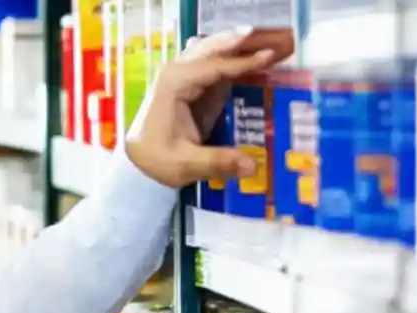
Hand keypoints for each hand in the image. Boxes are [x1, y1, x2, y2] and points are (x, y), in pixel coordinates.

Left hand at [126, 28, 294, 187]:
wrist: (140, 158)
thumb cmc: (156, 159)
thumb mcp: (184, 164)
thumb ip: (216, 162)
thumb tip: (252, 166)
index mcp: (173, 84)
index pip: (212, 66)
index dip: (241, 61)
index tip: (269, 57)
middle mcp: (178, 72)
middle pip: (214, 48)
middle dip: (244, 43)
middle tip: (276, 42)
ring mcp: (186, 75)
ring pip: (217, 51)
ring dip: (242, 48)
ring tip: (273, 47)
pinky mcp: (196, 83)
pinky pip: (220, 64)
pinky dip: (239, 60)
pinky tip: (261, 62)